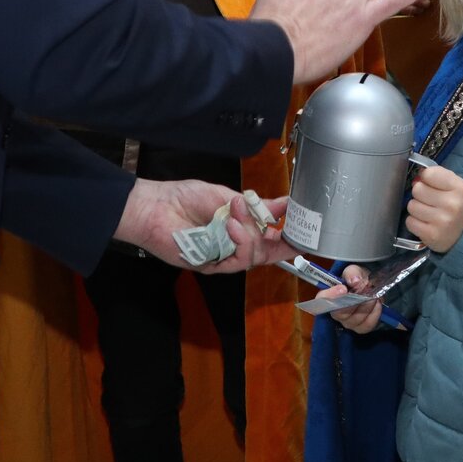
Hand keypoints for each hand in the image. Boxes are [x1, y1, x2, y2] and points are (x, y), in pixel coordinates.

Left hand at [117, 179, 296, 272]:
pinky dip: (236, 243)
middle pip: (268, 252)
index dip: (290, 235)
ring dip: (250, 235)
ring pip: (253, 257)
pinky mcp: (210, 265)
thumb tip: (284, 204)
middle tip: (293, 230)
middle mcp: (234, 245)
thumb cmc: (184, 198)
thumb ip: (256, 206)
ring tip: (236, 216)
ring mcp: (223, 257)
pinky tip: (229, 226)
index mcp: (241, 227)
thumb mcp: (227, 196)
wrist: (155, 207)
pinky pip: (233, 261)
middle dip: (283, 242)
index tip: (307, 227)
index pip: (272, 237)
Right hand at [320, 264, 383, 332]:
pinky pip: (367, 325)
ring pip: (356, 319)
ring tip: (374, 294)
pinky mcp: (361, 327)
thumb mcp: (353, 270)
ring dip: (367, 305)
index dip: (330, 296)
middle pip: (340, 313)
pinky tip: (378, 303)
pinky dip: (375, 313)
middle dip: (355, 301)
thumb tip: (355, 281)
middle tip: (366, 289)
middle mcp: (335, 312)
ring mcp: (348, 322)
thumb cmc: (355, 278)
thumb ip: (352, 273)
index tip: (343, 289)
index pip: (321, 300)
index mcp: (329, 296)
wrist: (367, 286)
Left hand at [406, 165, 462, 252]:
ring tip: (428, 212)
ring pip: (412, 206)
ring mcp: (442, 221)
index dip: (426, 177)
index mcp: (459, 188)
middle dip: (420, 194)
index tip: (431, 184)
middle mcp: (452, 204)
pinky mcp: (432, 235)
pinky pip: (410, 222)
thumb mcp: (454, 184)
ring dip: (416, 208)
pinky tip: (425, 222)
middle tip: (429, 200)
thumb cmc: (456, 203)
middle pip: (417, 189)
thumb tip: (416, 178)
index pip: (429, 174)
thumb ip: (436, 175)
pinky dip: (414, 222)